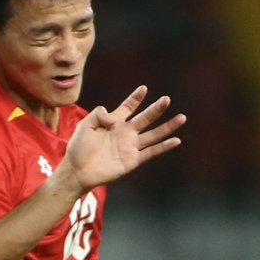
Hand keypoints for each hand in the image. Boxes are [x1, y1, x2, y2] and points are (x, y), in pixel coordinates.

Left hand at [57, 86, 185, 191]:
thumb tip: (114, 117)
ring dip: (167, 126)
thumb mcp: (85, 124)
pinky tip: (176, 140)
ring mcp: (130, 146)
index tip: (143, 88)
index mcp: (114, 121)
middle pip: (145, 117)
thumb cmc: (78, 147)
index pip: (129, 106)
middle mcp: (125, 132)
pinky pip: (151, 152)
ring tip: (182, 118)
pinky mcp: (133, 160)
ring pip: (154, 134)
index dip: (136, 98)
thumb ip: (98, 114)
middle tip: (167, 99)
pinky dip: (164, 147)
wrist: (77, 171)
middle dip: (156, 109)